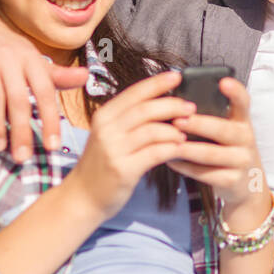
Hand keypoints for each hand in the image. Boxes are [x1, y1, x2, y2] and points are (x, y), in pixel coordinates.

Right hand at [0, 1, 88, 161]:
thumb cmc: (5, 48)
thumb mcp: (31, 59)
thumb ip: (55, 75)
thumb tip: (86, 78)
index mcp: (31, 59)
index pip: (45, 93)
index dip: (50, 120)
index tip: (53, 146)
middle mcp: (10, 58)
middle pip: (19, 99)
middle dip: (21, 131)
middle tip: (22, 158)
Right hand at [66, 70, 206, 221]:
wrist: (83, 197)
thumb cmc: (102, 164)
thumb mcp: (110, 135)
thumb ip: (130, 120)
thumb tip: (164, 103)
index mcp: (104, 116)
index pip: (135, 93)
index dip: (157, 83)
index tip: (177, 76)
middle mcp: (107, 129)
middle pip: (146, 109)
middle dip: (173, 105)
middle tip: (191, 108)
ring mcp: (114, 149)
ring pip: (153, 130)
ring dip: (174, 130)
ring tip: (185, 133)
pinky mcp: (123, 169)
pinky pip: (155, 153)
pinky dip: (172, 149)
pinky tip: (179, 149)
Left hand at [166, 77, 268, 210]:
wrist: (247, 185)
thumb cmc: (229, 150)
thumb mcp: (229, 131)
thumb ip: (212, 117)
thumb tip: (177, 102)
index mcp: (243, 121)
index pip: (244, 102)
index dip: (235, 92)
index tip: (224, 81)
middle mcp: (246, 139)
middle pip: (223, 130)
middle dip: (198, 124)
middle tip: (177, 120)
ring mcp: (242, 161)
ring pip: (211, 154)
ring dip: (187, 148)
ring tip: (168, 142)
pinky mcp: (233, 181)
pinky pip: (205, 174)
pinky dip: (186, 167)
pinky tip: (171, 161)